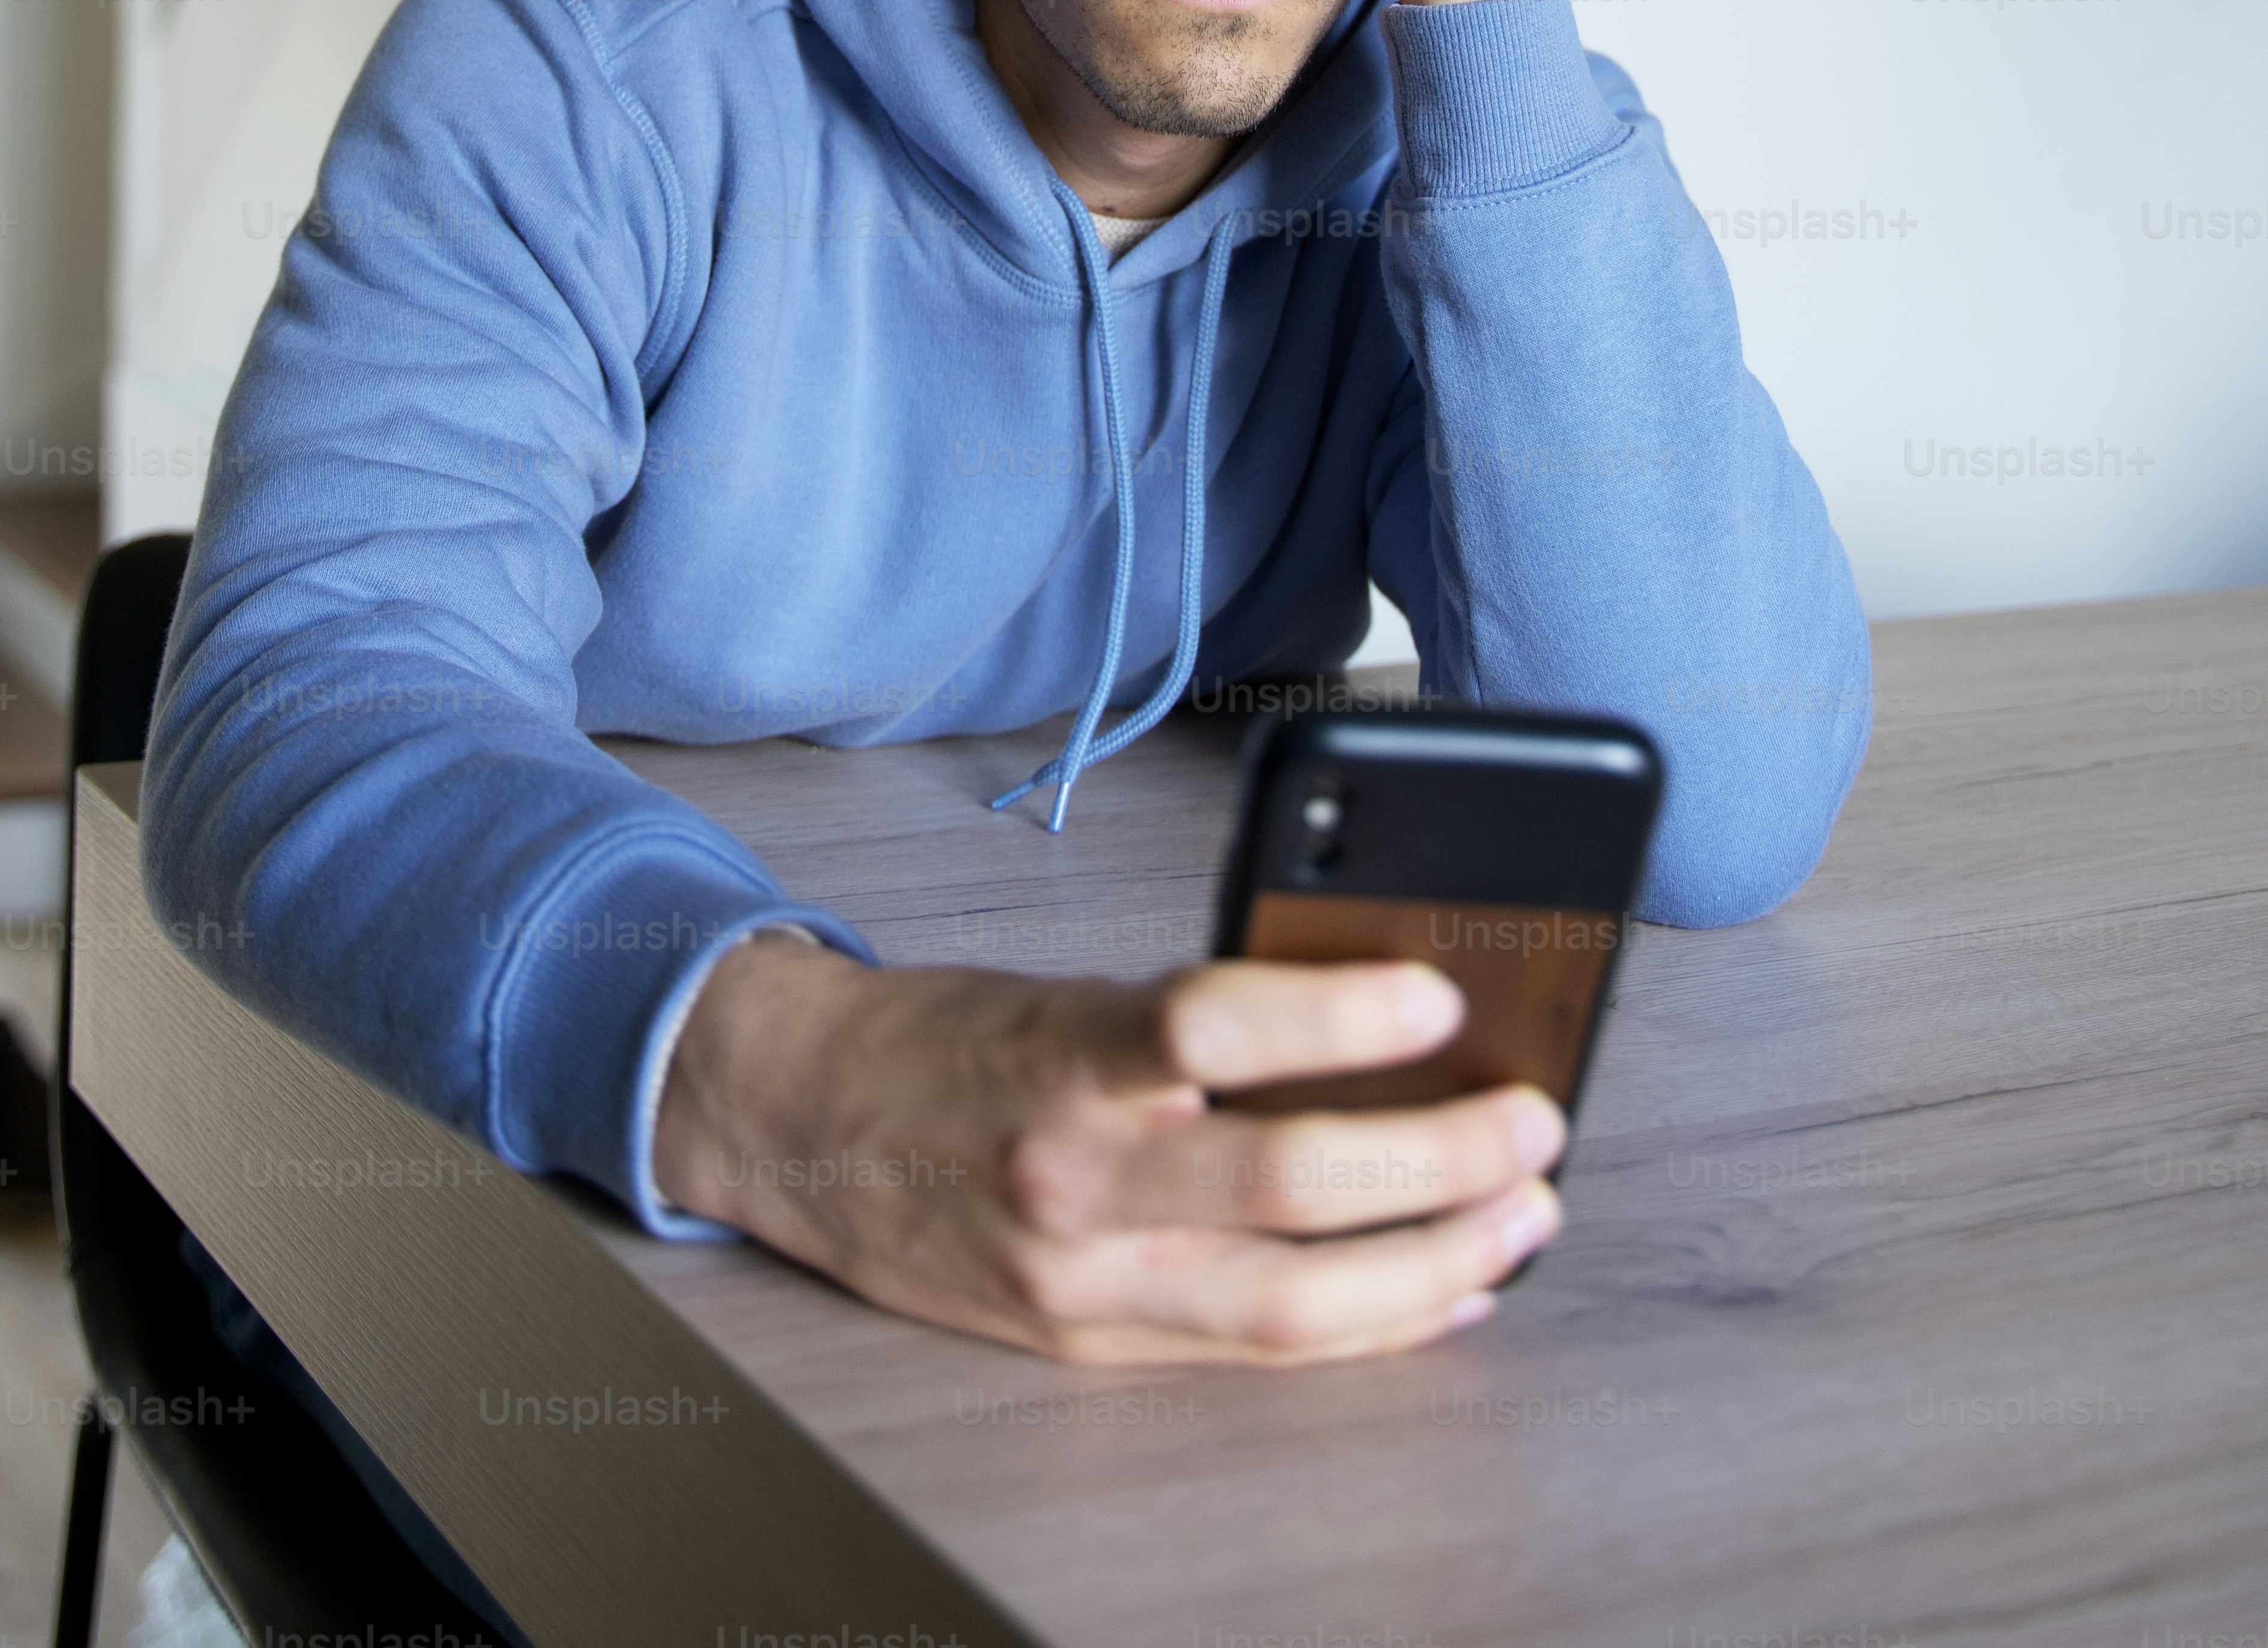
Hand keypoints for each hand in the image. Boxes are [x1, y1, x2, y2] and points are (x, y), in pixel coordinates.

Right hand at [656, 940, 1566, 1365]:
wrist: (801, 1126)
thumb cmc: (949, 1040)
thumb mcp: (1065, 993)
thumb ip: (1194, 1019)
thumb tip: (1369, 1020)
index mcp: (1064, 1060)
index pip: (1215, 1027)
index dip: (1337, 1013)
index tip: (1441, 990)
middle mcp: (1075, 1181)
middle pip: (1288, 1186)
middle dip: (1439, 1162)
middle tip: (1535, 1122)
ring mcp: (1085, 1281)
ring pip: (1296, 1299)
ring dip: (1437, 1262)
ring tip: (1524, 1218)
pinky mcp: (1091, 1342)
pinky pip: (1259, 1348)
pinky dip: (1373, 1325)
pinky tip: (1451, 1293)